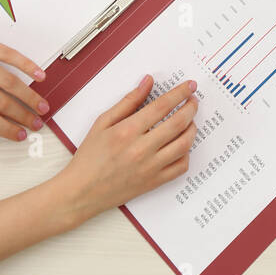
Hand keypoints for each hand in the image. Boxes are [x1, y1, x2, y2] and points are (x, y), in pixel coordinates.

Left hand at [0, 0, 48, 140]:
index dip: (6, 129)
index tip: (19, 134)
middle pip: (2, 103)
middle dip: (23, 116)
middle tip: (36, 122)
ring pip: (10, 83)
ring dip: (29, 97)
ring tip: (42, 105)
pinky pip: (11, 57)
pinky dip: (28, 67)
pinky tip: (39, 76)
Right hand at [54, 75, 198, 223]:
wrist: (81, 191)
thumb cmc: (89, 156)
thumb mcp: (103, 122)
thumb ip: (129, 101)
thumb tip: (148, 82)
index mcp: (128, 131)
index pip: (162, 106)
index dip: (180, 93)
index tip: (189, 85)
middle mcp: (142, 149)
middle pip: (178, 123)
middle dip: (191, 107)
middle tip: (193, 99)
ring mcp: (150, 167)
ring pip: (184, 145)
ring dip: (192, 128)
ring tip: (190, 120)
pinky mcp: (154, 182)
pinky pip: (180, 167)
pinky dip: (186, 154)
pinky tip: (181, 145)